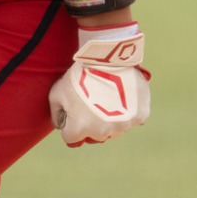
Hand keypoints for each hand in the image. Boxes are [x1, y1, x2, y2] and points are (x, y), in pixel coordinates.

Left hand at [49, 22, 150, 147]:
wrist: (107, 58)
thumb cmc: (80, 74)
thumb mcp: (56, 93)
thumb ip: (56, 114)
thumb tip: (62, 126)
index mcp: (81, 129)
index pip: (71, 139)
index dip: (70, 125)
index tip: (73, 111)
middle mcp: (103, 132)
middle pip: (95, 136)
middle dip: (91, 124)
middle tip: (92, 102)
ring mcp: (124, 125)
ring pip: (114, 129)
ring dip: (111, 119)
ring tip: (108, 97)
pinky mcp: (140, 117)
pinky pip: (133, 120)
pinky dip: (129, 112)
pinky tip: (124, 97)